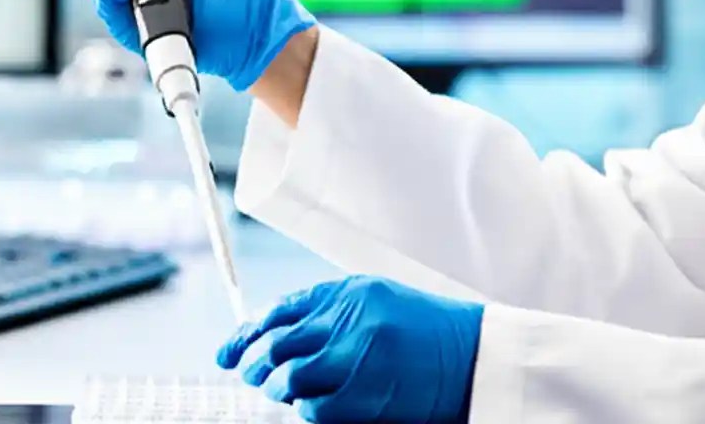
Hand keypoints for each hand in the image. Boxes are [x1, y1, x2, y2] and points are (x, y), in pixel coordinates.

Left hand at [218, 276, 484, 422]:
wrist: (475, 359)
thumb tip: (277, 337)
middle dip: (253, 364)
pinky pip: (312, 409)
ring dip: (278, 388)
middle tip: (249, 375)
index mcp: (349, 293)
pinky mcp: (364, 395)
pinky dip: (306, 411)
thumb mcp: (379, 303)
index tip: (230, 351)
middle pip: (275, 343)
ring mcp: (355, 357)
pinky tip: (314, 407)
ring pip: (286, 378)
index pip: (280, 311)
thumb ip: (331, 313)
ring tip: (283, 391)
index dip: (246, 334)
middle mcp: (348, 319)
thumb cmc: (428, 334)